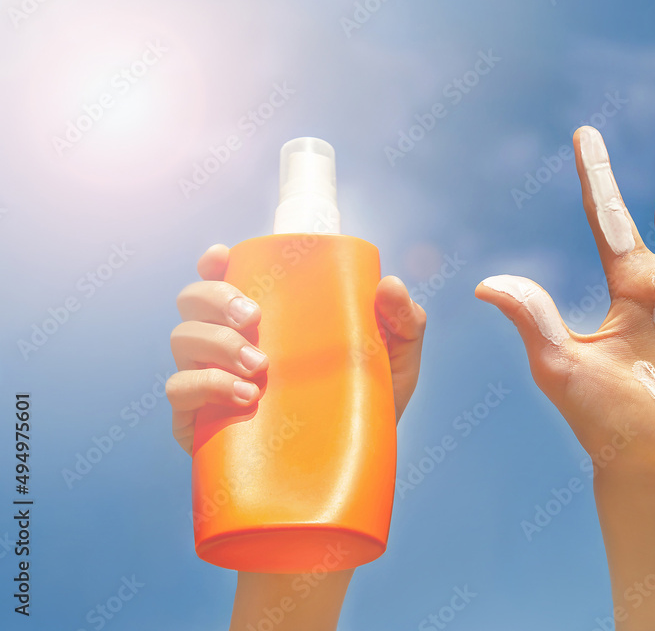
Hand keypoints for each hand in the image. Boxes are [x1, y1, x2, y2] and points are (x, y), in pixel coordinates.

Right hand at [167, 243, 426, 455]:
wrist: (355, 469)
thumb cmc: (370, 403)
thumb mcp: (395, 360)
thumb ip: (404, 320)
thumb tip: (388, 284)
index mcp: (265, 320)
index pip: (221, 278)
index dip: (213, 263)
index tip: (222, 258)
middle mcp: (229, 343)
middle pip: (193, 301)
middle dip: (215, 299)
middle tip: (255, 319)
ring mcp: (208, 381)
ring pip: (182, 340)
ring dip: (216, 343)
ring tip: (260, 367)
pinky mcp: (198, 423)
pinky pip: (178, 391)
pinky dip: (204, 384)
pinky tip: (244, 395)